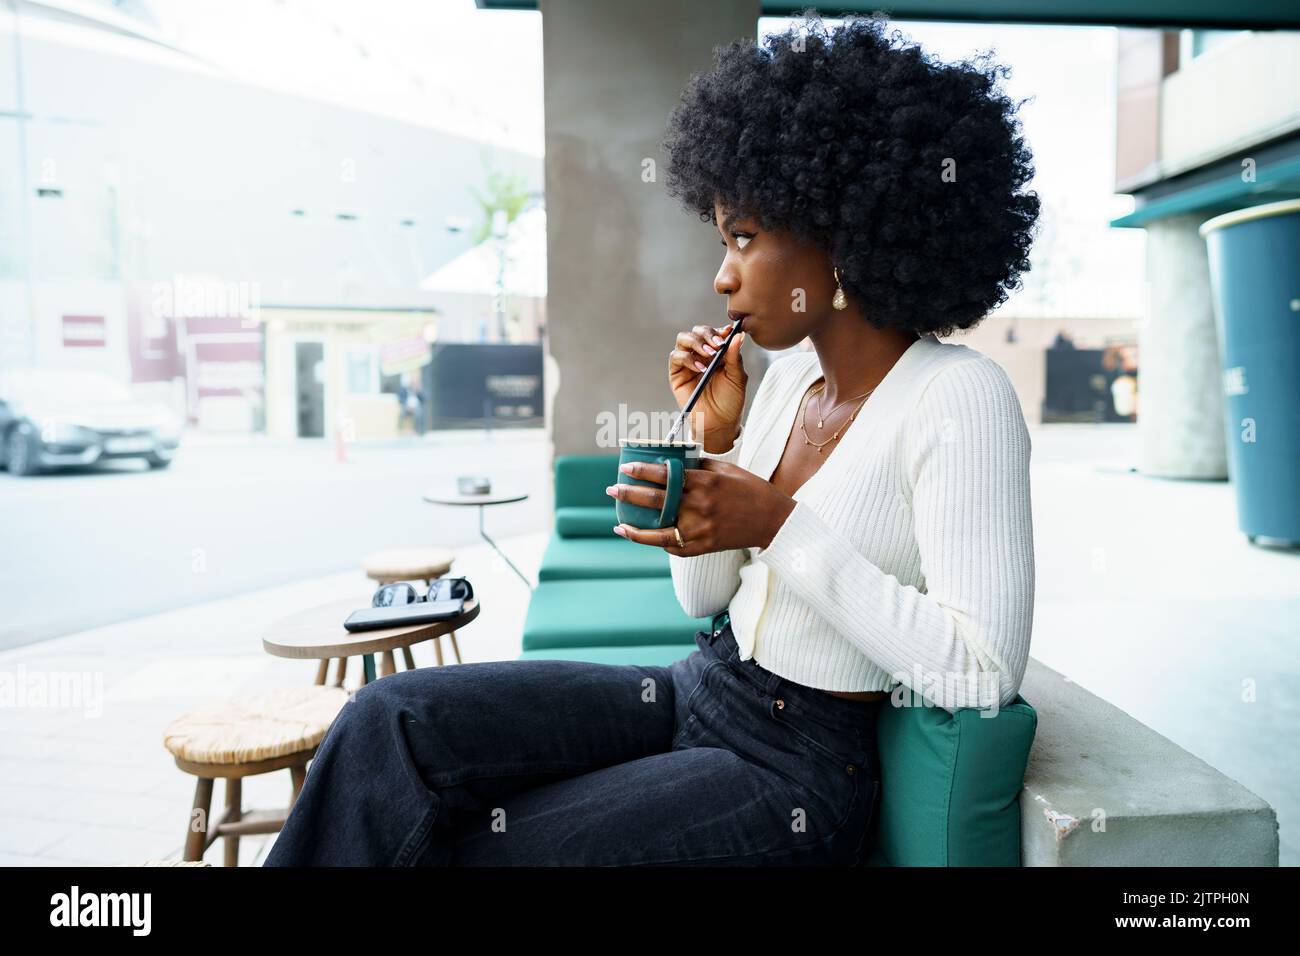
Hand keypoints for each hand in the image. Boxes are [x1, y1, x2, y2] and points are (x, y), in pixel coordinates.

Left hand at [606, 458, 795, 555]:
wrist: (773, 521)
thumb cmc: (750, 490)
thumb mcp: (727, 470)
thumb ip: (699, 466)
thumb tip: (673, 462)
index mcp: (705, 482)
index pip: (666, 475)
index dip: (642, 471)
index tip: (626, 467)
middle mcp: (700, 506)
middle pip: (656, 501)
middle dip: (629, 494)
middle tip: (612, 489)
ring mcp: (701, 529)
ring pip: (658, 532)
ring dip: (635, 528)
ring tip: (619, 524)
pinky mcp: (703, 546)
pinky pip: (673, 547)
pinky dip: (658, 542)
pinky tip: (644, 536)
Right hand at [668, 323, 746, 450]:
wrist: (719, 422)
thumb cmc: (730, 400)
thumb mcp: (737, 377)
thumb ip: (735, 356)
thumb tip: (738, 335)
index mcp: (717, 352)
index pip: (714, 332)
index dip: (719, 330)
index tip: (729, 331)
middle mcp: (700, 354)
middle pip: (697, 331)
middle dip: (707, 334)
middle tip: (718, 344)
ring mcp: (687, 362)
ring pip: (684, 338)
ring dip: (696, 342)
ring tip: (709, 355)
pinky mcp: (677, 373)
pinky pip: (676, 357)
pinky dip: (688, 358)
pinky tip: (701, 368)